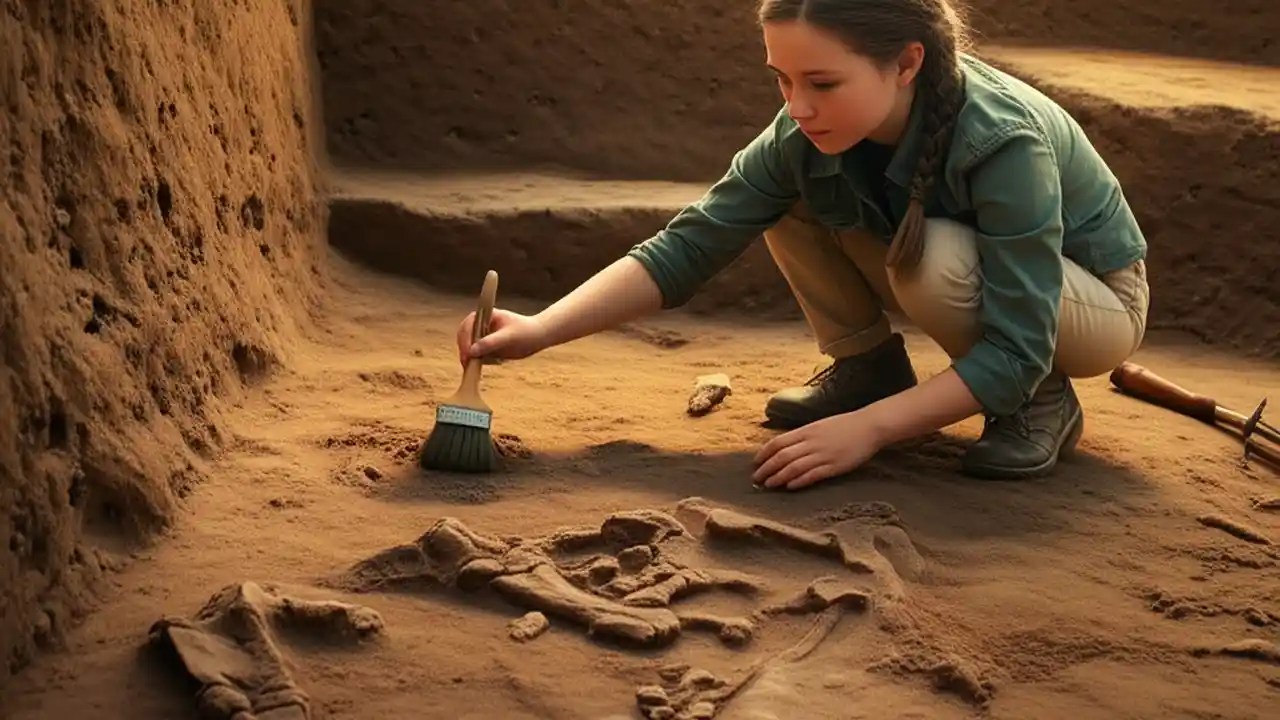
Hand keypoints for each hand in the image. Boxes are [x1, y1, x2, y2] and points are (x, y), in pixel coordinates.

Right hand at [456, 308, 550, 366]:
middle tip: (467, 364)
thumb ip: (490, 343)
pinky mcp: (487, 347)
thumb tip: (471, 351)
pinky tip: (488, 365)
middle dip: (465, 350)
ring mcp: (483, 336)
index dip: (465, 340)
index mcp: (485, 316)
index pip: (467, 326)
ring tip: (478, 366)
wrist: (538, 337)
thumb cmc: (526, 332)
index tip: (468, 354)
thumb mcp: (509, 337)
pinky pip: (477, 356)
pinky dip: (478, 362)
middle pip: (464, 338)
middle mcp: (481, 325)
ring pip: (468, 348)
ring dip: (470, 357)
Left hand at [752, 411, 885, 490]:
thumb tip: (784, 447)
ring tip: (769, 485)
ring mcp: (823, 454)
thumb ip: (803, 436)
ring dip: (779, 477)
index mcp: (806, 431)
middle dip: (767, 468)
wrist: (869, 426)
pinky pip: (813, 475)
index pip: (778, 442)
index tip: (755, 463)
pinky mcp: (835, 466)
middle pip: (782, 456)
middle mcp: (811, 442)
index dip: (764, 453)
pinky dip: (799, 481)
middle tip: (756, 478)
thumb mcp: (819, 426)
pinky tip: (790, 486)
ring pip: (794, 467)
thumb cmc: (844, 426)